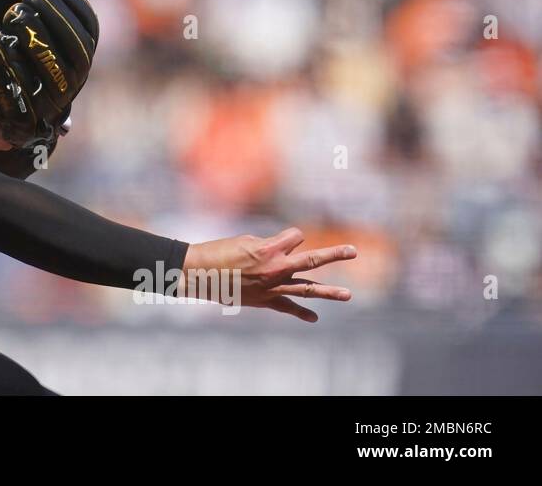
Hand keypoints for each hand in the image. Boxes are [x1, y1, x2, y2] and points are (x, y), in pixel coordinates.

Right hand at [179, 227, 356, 321]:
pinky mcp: (264, 300)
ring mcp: (273, 286)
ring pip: (307, 289)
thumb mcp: (246, 241)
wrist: (199, 274)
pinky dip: (301, 313)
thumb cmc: (219, 251)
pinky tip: (314, 319)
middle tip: (354, 251)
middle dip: (334, 254)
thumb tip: (283, 253)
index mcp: (270, 248)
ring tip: (348, 295)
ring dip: (329, 292)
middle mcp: (276, 268)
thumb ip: (270, 246)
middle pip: (313, 260)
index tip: (280, 237)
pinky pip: (287, 307)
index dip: (290, 235)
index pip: (296, 236)